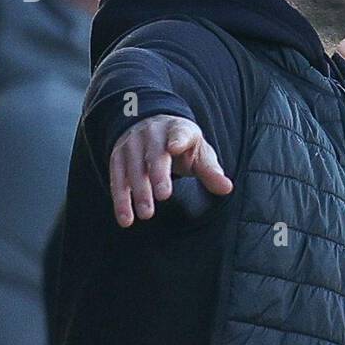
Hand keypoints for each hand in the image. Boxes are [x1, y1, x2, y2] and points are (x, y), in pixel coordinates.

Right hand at [109, 115, 231, 226]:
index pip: (179, 133)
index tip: (174, 147)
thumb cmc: (182, 145)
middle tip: (163, 196)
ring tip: (146, 214)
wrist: (151, 125)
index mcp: (178, 130)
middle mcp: (153, 134)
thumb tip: (227, 188)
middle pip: (155, 155)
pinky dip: (120, 200)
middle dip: (158, 175)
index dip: (177, 139)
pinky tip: (126, 219)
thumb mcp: (198, 152)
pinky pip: (117, 179)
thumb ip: (211, 170)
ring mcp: (132, 145)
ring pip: (133, 168)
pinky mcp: (117, 157)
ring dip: (138, 192)